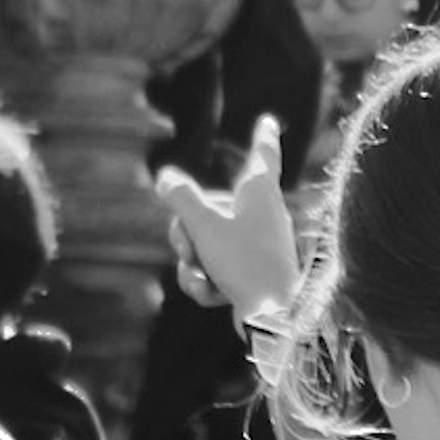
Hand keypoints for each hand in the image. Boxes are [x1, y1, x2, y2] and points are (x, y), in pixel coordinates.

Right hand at [156, 111, 299, 319]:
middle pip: (210, 210)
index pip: (263, 154)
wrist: (274, 319)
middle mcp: (264, 214)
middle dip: (187, 232)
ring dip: (194, 263)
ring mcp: (259, 246)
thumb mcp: (204, 225)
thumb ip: (182, 198)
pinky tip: (212, 296)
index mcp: (260, 192)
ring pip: (208, 244)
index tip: (270, 120)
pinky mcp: (253, 275)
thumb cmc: (245, 263)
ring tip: (202, 277)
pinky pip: (218, 269)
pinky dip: (208, 282)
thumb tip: (165, 176)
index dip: (263, 137)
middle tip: (187, 248)